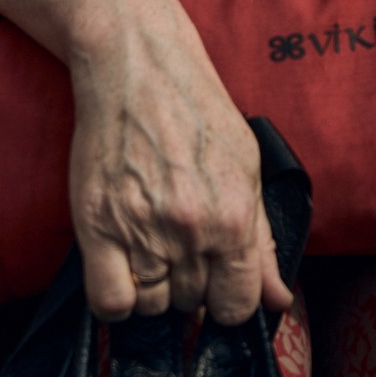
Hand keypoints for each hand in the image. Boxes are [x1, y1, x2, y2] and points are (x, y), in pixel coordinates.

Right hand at [62, 9, 293, 326]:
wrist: (139, 68)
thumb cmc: (198, 112)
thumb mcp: (247, 170)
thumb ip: (262, 244)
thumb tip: (279, 302)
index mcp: (233, 219)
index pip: (236, 306)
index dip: (228, 302)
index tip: (218, 287)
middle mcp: (189, 231)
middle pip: (192, 306)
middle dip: (191, 288)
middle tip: (181, 249)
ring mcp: (140, 230)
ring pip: (151, 308)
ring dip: (153, 291)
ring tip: (152, 250)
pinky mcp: (95, 225)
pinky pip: (107, 301)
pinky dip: (116, 299)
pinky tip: (123, 270)